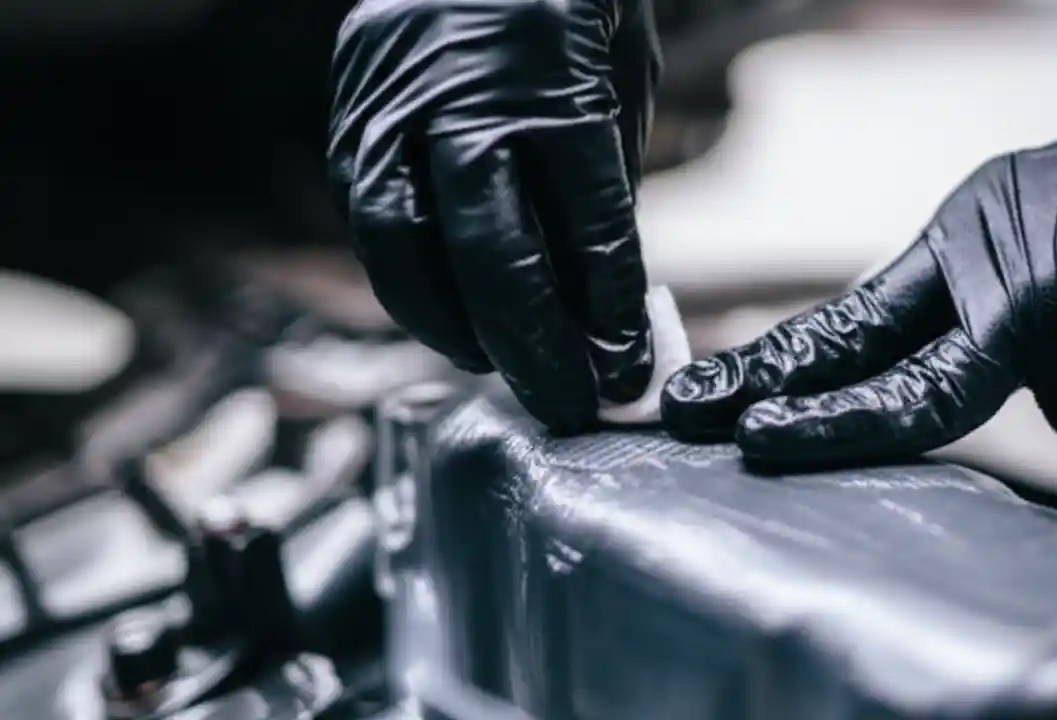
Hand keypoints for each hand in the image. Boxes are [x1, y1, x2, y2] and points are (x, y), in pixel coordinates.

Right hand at [329, 0, 660, 431]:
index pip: (587, 219)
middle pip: (493, 250)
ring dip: (451, 327)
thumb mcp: (614, 78)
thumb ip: (598, 185)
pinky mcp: (354, 112)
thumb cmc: (572, 4)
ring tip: (496, 368)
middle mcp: (463, 91)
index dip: (606, 308)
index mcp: (552, 73)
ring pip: (408, 246)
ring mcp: (395, 100)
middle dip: (534, 345)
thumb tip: (594, 307)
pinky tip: (445, 318)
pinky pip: (370, 219)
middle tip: (567, 404)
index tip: (624, 368)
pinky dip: (408, 283)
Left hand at [663, 76, 1056, 466]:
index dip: (780, 368)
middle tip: (756, 440)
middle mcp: (1021, 285)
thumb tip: (915, 380)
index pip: (861, 323)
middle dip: (835, 425)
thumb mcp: (1034, 215)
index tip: (705, 400)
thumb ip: (975, 297)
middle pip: (919, 395)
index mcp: (980, 242)